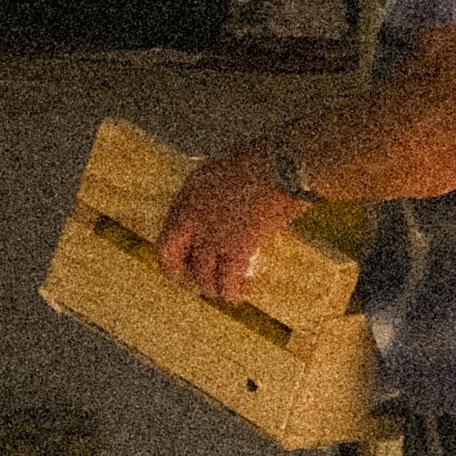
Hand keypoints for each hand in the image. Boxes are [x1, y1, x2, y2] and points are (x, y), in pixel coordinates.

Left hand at [152, 143, 307, 306]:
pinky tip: (237, 296)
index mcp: (191, 189)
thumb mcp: (231, 167)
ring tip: (219, 292)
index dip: (176, 245)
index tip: (183, 256)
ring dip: (210, 286)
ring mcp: (212, 234)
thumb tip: (227, 210)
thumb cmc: (270, 159)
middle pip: (169, 254)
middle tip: (186, 284)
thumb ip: (221, 190)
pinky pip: (228, 281)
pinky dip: (232, 291)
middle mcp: (193, 215)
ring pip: (201, 274)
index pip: (170, 225)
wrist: (286, 164)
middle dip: (176, 273)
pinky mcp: (236, 249)